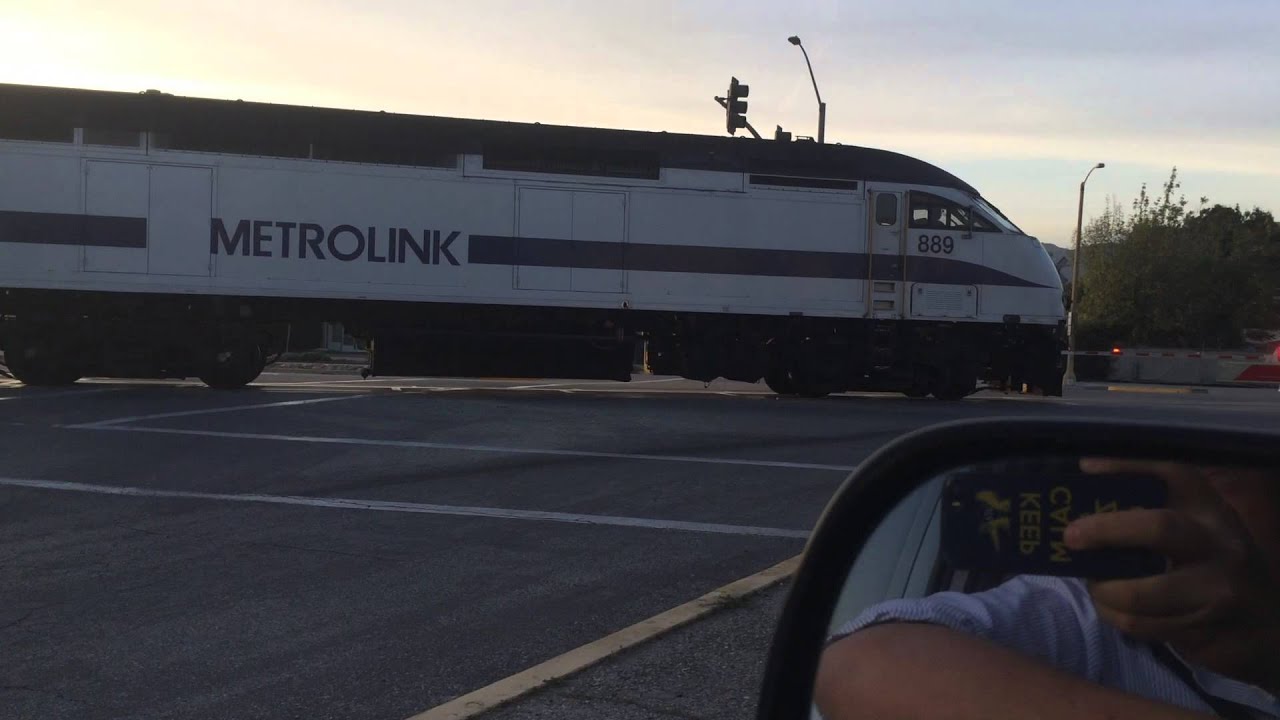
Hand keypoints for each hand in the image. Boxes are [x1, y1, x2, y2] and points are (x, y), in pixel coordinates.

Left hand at [1064, 459, 1279, 693]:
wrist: (1268, 625)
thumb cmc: (1215, 565)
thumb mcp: (1198, 528)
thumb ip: (1153, 508)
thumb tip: (1086, 479)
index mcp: (1211, 511)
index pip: (1175, 474)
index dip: (1128, 466)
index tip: (1086, 467)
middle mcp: (1219, 544)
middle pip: (1159, 528)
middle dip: (1107, 530)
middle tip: (1070, 536)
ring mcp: (1215, 590)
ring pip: (1139, 592)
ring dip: (1102, 590)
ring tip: (1093, 585)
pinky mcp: (1203, 628)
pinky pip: (1141, 624)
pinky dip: (1114, 616)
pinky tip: (1111, 607)